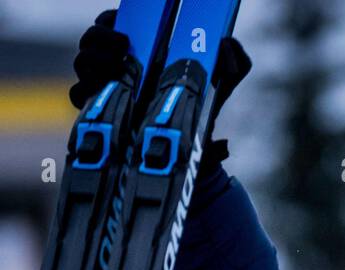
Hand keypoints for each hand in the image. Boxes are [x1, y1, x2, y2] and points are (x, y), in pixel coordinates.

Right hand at [69, 8, 250, 132]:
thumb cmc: (202, 104)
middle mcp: (117, 62)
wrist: (194, 144)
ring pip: (81, 62)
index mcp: (141, 48)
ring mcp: (103, 84)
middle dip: (101, 37)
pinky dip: (86, 90)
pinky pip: (78, 94)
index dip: (112, 19)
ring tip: (117, 69)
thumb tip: (228, 44)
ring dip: (93, 61)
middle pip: (90, 38)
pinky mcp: (97, 108)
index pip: (112, 22)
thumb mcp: (222, 82)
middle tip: (124, 45)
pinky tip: (105, 92)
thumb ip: (235, 62)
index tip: (124, 26)